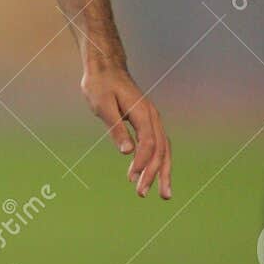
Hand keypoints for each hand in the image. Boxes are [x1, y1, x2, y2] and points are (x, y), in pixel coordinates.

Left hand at [81, 65, 171, 199]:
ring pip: (163, 150)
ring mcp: (152, 120)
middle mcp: (152, 117)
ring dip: (161, 172)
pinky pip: (156, 145)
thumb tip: (127, 152)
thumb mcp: (103, 106)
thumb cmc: (101, 86)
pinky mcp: (146, 123)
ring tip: (160, 194)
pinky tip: (143, 175)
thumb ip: (116, 129)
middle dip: (154, 173)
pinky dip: (154, 162)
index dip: (143, 162)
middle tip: (143, 194)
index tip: (133, 178)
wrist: (106, 69)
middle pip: (160, 150)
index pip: (148, 142)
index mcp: (143, 113)